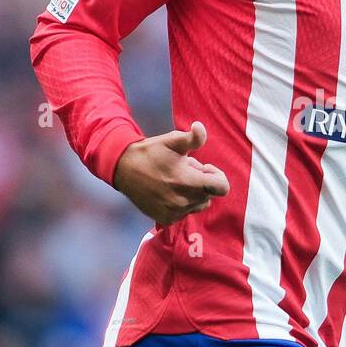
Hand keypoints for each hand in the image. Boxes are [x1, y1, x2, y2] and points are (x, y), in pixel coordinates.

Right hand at [113, 120, 229, 225]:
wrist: (123, 169)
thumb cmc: (151, 152)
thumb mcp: (173, 140)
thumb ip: (193, 137)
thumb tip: (200, 127)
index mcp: (189, 182)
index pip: (222, 187)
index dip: (217, 175)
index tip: (204, 168)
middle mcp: (183, 202)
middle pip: (209, 195)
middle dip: (201, 181)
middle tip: (183, 170)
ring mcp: (174, 213)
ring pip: (199, 205)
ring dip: (194, 193)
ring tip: (176, 180)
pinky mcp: (166, 219)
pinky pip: (185, 212)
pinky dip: (182, 202)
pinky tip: (169, 190)